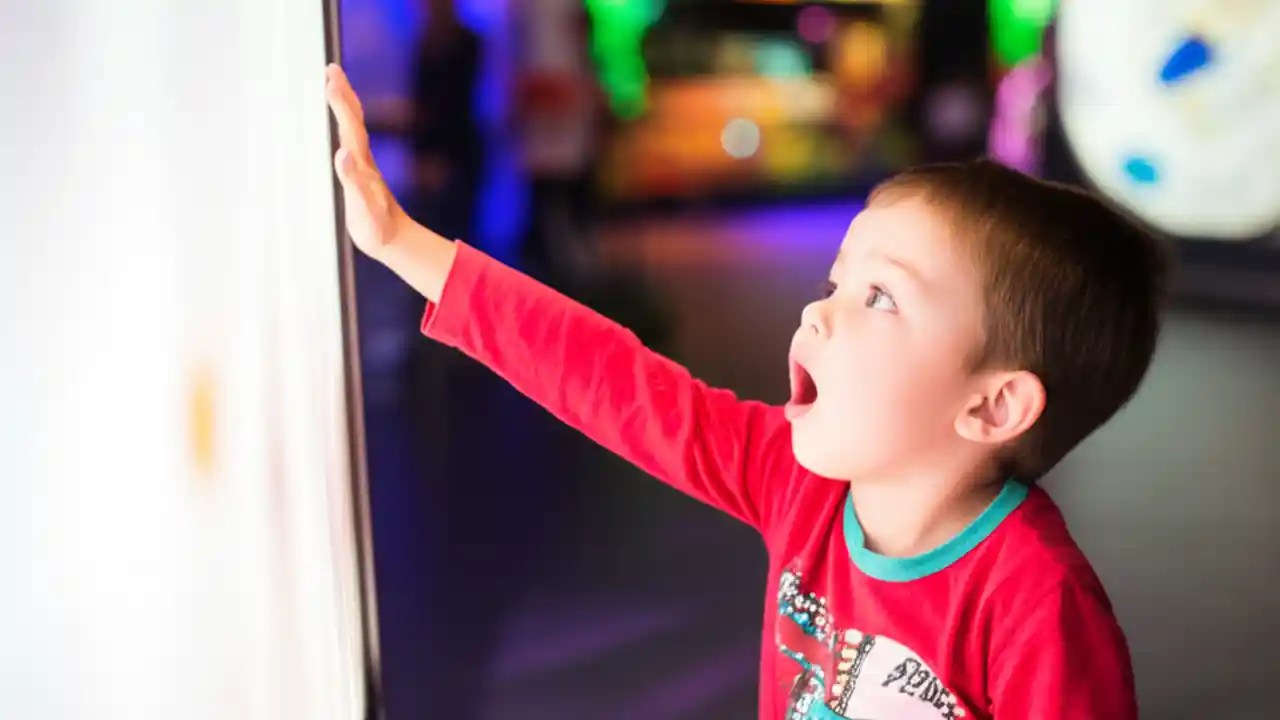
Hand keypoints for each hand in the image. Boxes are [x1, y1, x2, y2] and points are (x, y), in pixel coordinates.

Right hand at [325, 63, 409, 260]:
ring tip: (333, 83)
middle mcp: (363, 160)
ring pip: (352, 127)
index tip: (331, 79)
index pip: (349, 126)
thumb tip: (342, 153)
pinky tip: (338, 122)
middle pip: (352, 120)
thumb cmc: (378, 229)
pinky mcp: (359, 174)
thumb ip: (353, 181)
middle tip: (331, 67)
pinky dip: (342, 125)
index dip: (340, 103)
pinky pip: (349, 141)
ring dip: (343, 104)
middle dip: (342, 94)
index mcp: (362, 164)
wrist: (395, 241)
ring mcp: (362, 165)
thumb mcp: (365, 208)